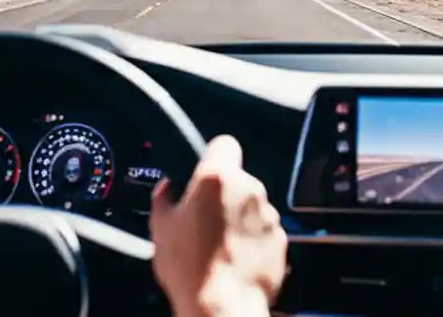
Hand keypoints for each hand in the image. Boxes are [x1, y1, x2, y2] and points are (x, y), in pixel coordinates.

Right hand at [149, 136, 286, 316]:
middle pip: (237, 178)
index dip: (213, 155)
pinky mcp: (281, 238)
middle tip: (203, 219)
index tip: (205, 170)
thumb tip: (167, 189)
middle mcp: (248, 189)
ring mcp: (268, 214)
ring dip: (239, 217)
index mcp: (216, 178)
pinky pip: (264, 230)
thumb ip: (164, 198)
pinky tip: (234, 257)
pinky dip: (253, 239)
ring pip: (252, 205)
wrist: (223, 306)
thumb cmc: (190, 270)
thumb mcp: (160, 228)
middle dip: (223, 194)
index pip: (223, 143)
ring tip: (217, 244)